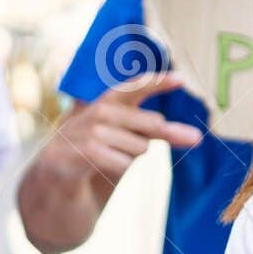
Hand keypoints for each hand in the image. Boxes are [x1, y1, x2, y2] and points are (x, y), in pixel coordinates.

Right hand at [39, 72, 201, 184]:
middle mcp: (99, 110)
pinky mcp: (86, 150)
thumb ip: (157, 131)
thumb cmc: (98, 151)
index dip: (158, 82)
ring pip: (140, 147)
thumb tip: (196, 136)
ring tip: (105, 156)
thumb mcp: (126, 135)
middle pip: (152, 123)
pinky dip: (117, 169)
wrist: (56, 175)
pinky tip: (98, 166)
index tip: (181, 78)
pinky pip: (125, 163)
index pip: (136, 87)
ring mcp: (91, 129)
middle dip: (156, 137)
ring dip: (129, 157)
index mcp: (109, 101)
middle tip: (127, 142)